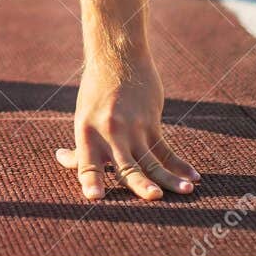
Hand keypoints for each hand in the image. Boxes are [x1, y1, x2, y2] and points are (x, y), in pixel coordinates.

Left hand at [56, 50, 199, 201]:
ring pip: (152, 159)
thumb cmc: (96, 92)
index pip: (86, 163)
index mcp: (86, 133)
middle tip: (153, 197)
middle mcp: (109, 132)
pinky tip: (193, 177)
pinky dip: (180, 164)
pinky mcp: (150, 122)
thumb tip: (62, 160)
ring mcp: (132, 128)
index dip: (90, 180)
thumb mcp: (83, 117)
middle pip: (125, 165)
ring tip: (186, 191)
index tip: (95, 197)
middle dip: (139, 183)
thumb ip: (80, 145)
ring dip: (169, 177)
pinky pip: (166, 148)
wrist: (117, 57)